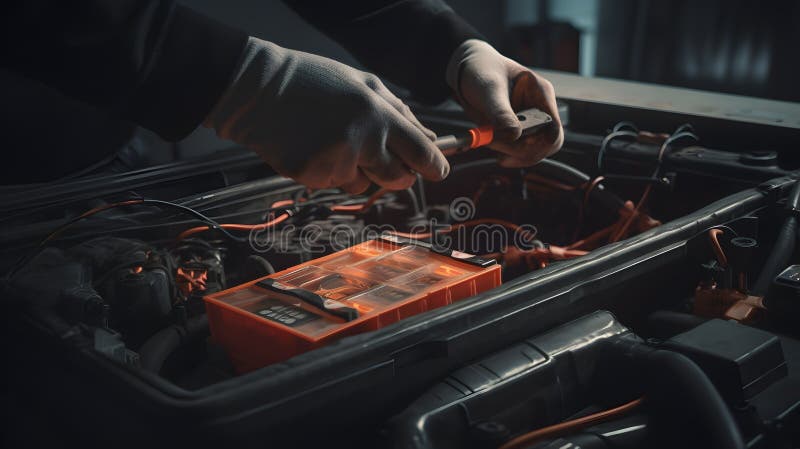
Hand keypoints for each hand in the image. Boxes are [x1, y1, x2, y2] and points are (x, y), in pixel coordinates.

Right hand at [205, 37, 448, 193]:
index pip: (421, 152)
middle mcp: (362, 140)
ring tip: (333, 140)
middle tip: (385, 162)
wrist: (258, 90)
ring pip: (363, 184)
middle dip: (399, 175)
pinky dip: (328, 171)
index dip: (434, 166)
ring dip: (357, 171)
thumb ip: (398, 111)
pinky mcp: (312, 175)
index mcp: (379, 115)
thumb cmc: (313, 82)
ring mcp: (336, 160)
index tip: (438, 171)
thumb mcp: (362, 83)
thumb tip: (428, 138)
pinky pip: (333, 184)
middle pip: (398, 178)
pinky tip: (313, 146)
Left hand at [446, 40, 563, 166]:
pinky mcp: (518, 131)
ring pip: (534, 150)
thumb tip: (513, 136)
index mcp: (541, 92)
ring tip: (490, 143)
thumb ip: (501, 112)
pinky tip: (494, 149)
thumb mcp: (489, 90)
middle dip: (524, 151)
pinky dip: (509, 155)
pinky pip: (521, 151)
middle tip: (499, 148)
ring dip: (513, 154)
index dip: (541, 142)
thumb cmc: (480, 71)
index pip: (554, 126)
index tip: (517, 145)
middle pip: (547, 144)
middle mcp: (540, 109)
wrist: (466, 74)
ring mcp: (530, 122)